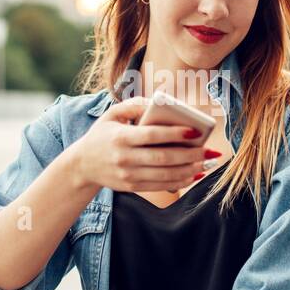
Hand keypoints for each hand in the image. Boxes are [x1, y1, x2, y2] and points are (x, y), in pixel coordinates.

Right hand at [67, 96, 219, 193]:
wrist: (81, 165)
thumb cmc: (102, 135)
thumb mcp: (111, 114)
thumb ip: (134, 105)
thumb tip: (158, 103)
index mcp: (121, 137)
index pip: (152, 135)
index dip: (175, 134)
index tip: (195, 132)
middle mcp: (124, 158)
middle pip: (163, 158)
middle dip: (189, 156)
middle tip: (208, 151)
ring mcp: (128, 175)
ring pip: (164, 175)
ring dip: (189, 170)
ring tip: (206, 163)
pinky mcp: (131, 186)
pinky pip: (160, 186)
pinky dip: (179, 181)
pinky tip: (193, 175)